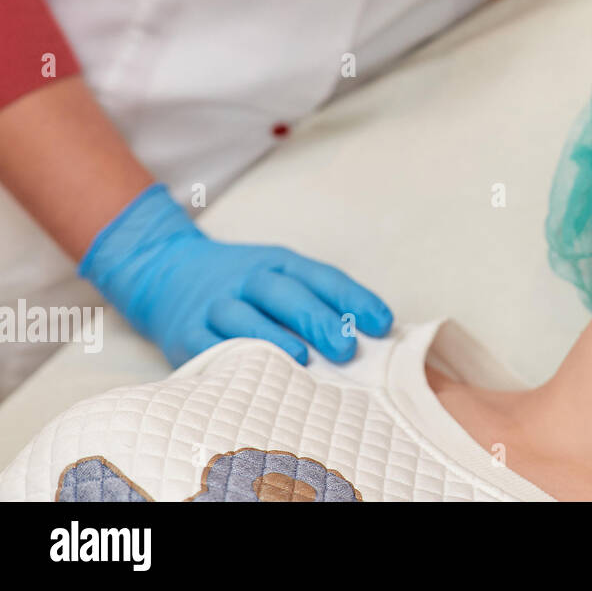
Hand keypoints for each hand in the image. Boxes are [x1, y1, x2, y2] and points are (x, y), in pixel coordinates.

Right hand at [79, 183, 392, 366]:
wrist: (164, 271)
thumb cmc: (242, 285)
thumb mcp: (279, 276)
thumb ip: (318, 300)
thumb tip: (368, 335)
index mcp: (278, 263)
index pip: (321, 276)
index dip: (353, 298)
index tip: (382, 323)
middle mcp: (247, 279)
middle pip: (284, 293)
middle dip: (317, 318)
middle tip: (347, 347)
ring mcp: (214, 304)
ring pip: (243, 317)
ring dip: (273, 337)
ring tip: (302, 360)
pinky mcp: (185, 332)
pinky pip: (207, 345)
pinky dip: (229, 358)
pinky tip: (251, 372)